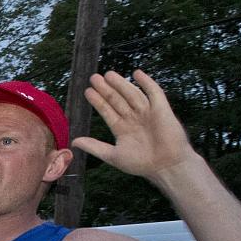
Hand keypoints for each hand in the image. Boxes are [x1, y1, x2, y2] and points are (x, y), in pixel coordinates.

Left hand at [72, 70, 197, 183]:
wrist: (166, 167)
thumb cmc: (141, 164)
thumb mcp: (112, 155)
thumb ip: (94, 147)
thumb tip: (74, 142)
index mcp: (123, 129)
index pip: (107, 111)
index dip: (98, 101)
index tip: (87, 91)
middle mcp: (134, 118)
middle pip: (117, 100)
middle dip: (106, 89)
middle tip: (94, 77)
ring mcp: (147, 113)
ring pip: (132, 94)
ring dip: (121, 84)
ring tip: (108, 74)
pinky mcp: (162, 110)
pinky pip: (154, 93)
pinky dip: (146, 83)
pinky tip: (136, 73)